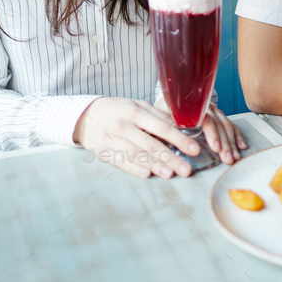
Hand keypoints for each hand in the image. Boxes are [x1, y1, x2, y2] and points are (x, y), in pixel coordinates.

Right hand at [73, 96, 214, 177]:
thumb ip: (157, 116)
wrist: (86, 115)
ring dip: (155, 165)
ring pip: (136, 154)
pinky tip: (147, 175)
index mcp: (135, 111)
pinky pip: (120, 162)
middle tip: (187, 170)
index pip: (162, 126)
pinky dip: (134, 168)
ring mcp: (111, 138)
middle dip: (171, 157)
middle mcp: (123, 124)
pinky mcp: (102, 151)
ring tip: (171, 174)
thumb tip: (182, 127)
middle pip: (151, 144)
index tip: (194, 149)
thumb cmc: (119, 110)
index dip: (179, 139)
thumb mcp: (137, 106)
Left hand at [154, 99, 246, 164]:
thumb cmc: (165, 111)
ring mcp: (214, 110)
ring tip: (234, 157)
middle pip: (219, 124)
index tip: (215, 148)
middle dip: (225, 143)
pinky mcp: (219, 116)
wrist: (172, 98)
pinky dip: (237, 136)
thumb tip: (169, 138)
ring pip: (226, 125)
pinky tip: (241, 146)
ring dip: (231, 143)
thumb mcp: (161, 116)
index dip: (212, 134)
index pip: (206, 119)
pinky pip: (231, 125)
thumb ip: (166, 125)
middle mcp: (206, 106)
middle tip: (227, 159)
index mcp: (193, 106)